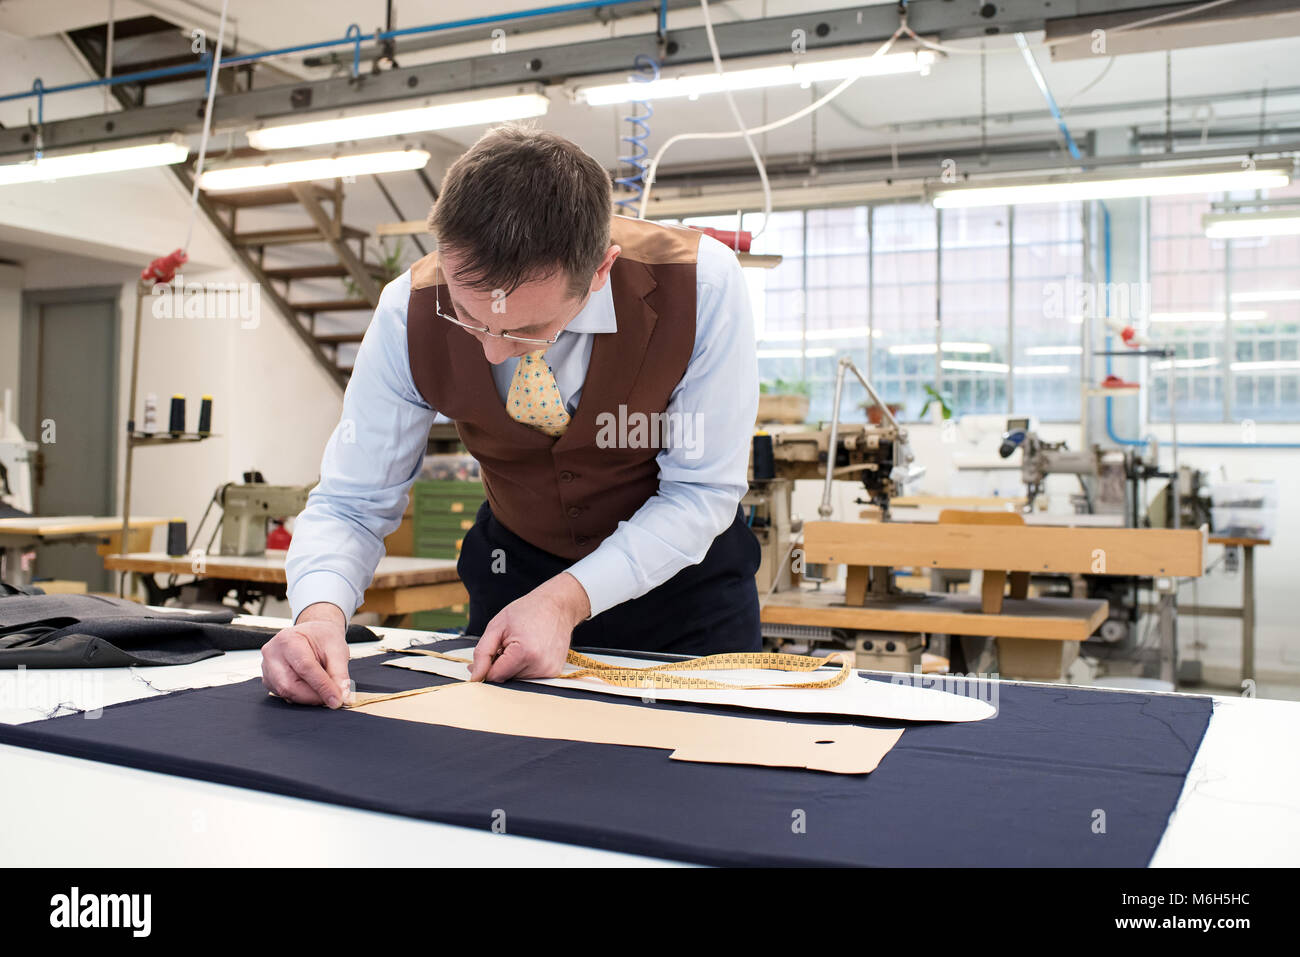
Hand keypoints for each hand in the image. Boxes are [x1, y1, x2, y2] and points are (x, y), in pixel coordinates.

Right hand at [261, 602, 351, 707]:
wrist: (312, 635)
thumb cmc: (322, 638)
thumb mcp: (337, 649)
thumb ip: (339, 673)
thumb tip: (342, 696)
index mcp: (288, 639)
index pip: (305, 667)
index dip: (322, 686)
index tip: (337, 700)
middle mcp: (272, 654)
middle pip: (290, 685)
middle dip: (314, 696)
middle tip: (333, 699)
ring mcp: (267, 668)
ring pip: (286, 693)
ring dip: (308, 698)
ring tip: (324, 691)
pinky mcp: (268, 680)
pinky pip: (283, 695)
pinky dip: (301, 697)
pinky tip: (312, 689)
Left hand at [470, 573, 590, 682]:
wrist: (558, 605)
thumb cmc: (527, 611)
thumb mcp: (497, 626)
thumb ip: (482, 653)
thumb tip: (475, 676)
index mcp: (524, 653)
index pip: (495, 676)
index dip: (489, 665)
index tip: (493, 650)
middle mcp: (540, 666)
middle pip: (507, 679)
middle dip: (503, 665)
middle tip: (510, 643)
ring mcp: (550, 671)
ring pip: (518, 679)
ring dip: (514, 666)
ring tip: (522, 645)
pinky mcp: (555, 672)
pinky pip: (531, 677)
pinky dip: (526, 666)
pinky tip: (532, 650)